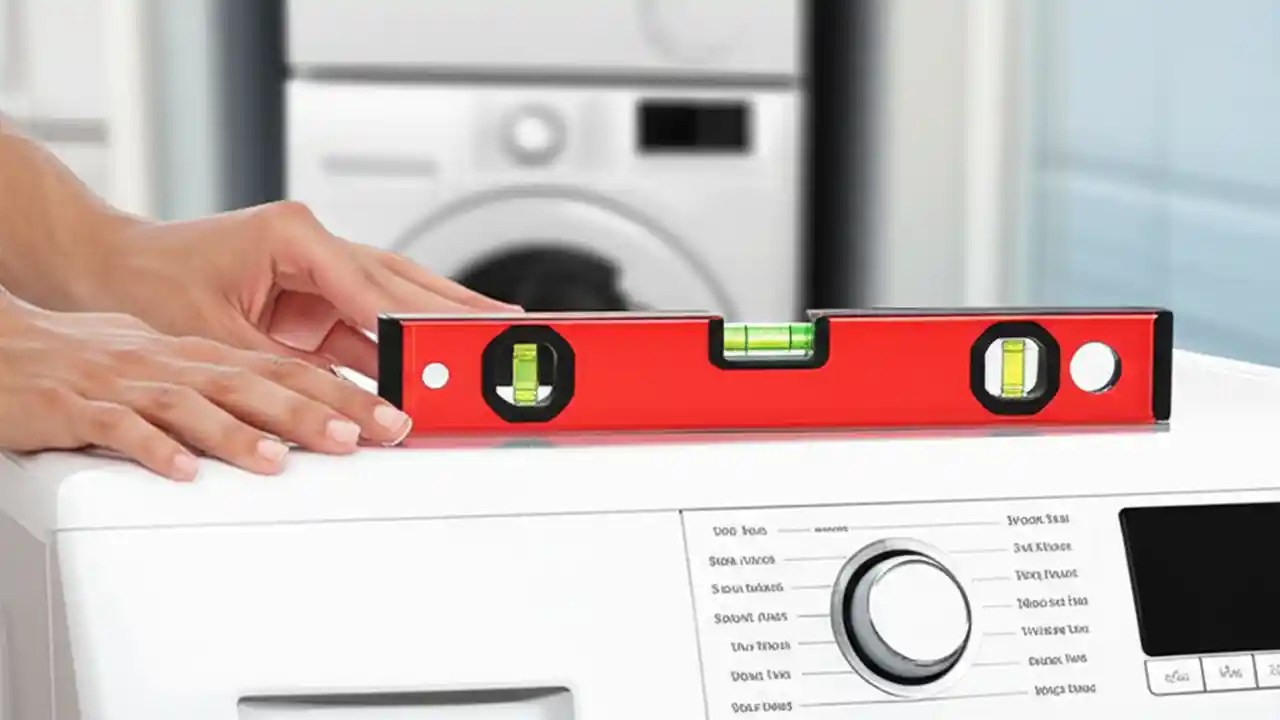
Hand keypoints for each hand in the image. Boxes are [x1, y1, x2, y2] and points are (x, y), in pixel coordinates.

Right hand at [0, 292, 416, 480]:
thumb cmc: (88, 357)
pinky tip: (181, 470)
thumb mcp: (171, 362)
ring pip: (193, 403)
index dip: (344, 392)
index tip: (391, 416)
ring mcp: (125, 382)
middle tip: (370, 432)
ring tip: (282, 458)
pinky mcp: (76, 405)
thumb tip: (293, 415)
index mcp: (200, 353)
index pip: (285, 369)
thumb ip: (229, 387)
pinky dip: (152, 448)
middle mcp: (172, 362)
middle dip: (319, 410)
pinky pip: (117, 428)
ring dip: (241, 431)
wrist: (4, 342)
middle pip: (256, 383)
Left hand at [76, 201, 519, 378]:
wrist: (108, 266)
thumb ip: (287, 372)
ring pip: (396, 299)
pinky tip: (436, 363)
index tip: (453, 346)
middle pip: (403, 283)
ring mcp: (318, 272)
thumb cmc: (147, 280)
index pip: (371, 287)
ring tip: (490, 342)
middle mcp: (314, 246)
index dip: (416, 324)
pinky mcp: (314, 301)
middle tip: (508, 329)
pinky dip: (402, 346)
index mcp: (294, 235)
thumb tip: (342, 409)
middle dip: (456, 311)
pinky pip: (370, 324)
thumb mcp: (217, 336)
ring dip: (439, 324)